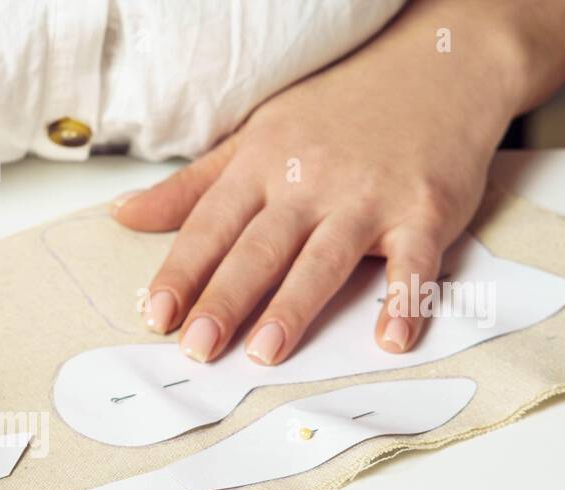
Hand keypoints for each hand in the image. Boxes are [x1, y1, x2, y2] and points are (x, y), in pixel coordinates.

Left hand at [113, 3, 521, 364]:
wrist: (439, 63)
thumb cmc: (339, 108)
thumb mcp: (256, 135)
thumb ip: (191, 187)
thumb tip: (124, 214)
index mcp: (263, 164)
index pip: (211, 226)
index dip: (182, 271)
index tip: (156, 313)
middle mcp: (311, 181)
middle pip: (259, 249)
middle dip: (225, 299)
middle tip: (197, 348)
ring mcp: (369, 197)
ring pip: (323, 259)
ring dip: (294, 307)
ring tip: (265, 352)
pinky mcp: (425, 210)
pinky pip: (414, 262)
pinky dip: (405, 300)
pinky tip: (391, 339)